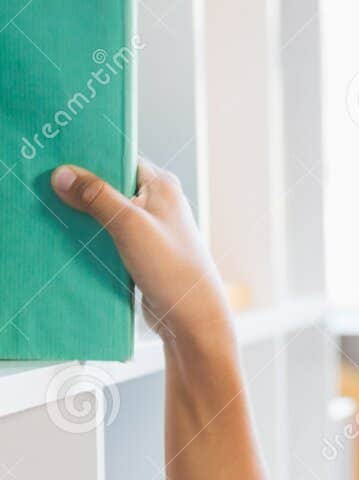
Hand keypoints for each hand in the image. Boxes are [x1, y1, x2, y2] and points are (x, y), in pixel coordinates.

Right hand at [51, 157, 234, 349]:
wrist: (191, 320)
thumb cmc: (172, 269)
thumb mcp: (129, 225)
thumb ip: (96, 197)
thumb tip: (62, 174)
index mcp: (161, 185)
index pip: (119, 159)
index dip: (89, 159)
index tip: (56, 159)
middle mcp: (158, 203)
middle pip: (110, 187)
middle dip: (81, 190)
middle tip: (46, 187)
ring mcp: (150, 230)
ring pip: (107, 215)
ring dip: (84, 217)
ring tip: (50, 212)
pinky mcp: (142, 253)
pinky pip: (110, 238)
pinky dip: (92, 239)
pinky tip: (68, 240)